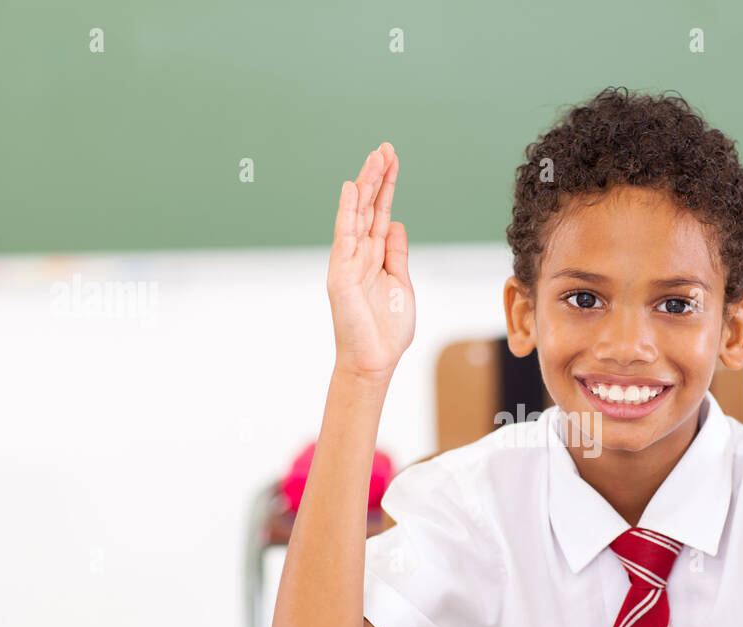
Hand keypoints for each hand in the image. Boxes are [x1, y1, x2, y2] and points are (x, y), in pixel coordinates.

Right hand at [327, 143, 413, 377]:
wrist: (374, 361)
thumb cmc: (387, 329)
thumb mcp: (401, 284)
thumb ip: (397, 254)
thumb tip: (396, 222)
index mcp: (375, 256)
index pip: (380, 213)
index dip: (387, 186)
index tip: (392, 160)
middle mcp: (360, 254)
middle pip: (368, 207)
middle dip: (377, 177)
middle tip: (385, 148)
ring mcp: (348, 261)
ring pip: (356, 215)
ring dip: (365, 185)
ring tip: (375, 158)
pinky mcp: (341, 273)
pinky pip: (344, 237)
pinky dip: (346, 212)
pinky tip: (351, 190)